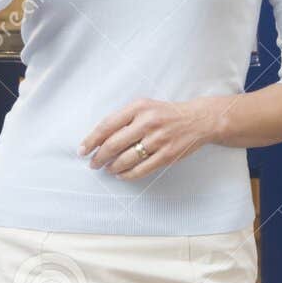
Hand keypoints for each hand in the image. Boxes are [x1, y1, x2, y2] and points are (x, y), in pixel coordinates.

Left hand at [77, 96, 230, 181]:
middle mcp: (148, 122)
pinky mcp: (167, 155)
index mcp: (139, 107)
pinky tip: (122, 174)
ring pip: (126, 159)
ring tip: (108, 169)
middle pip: (113, 144)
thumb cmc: (167, 114)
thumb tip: (99, 139)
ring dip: (112, 167)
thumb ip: (124, 119)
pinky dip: (127, 174)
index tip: (82, 150)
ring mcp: (158, 139)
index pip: (107, 125)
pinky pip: (141, 169)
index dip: (91, 140)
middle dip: (99, 157)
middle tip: (93, 164)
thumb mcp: (146, 107)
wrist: (199, 119)